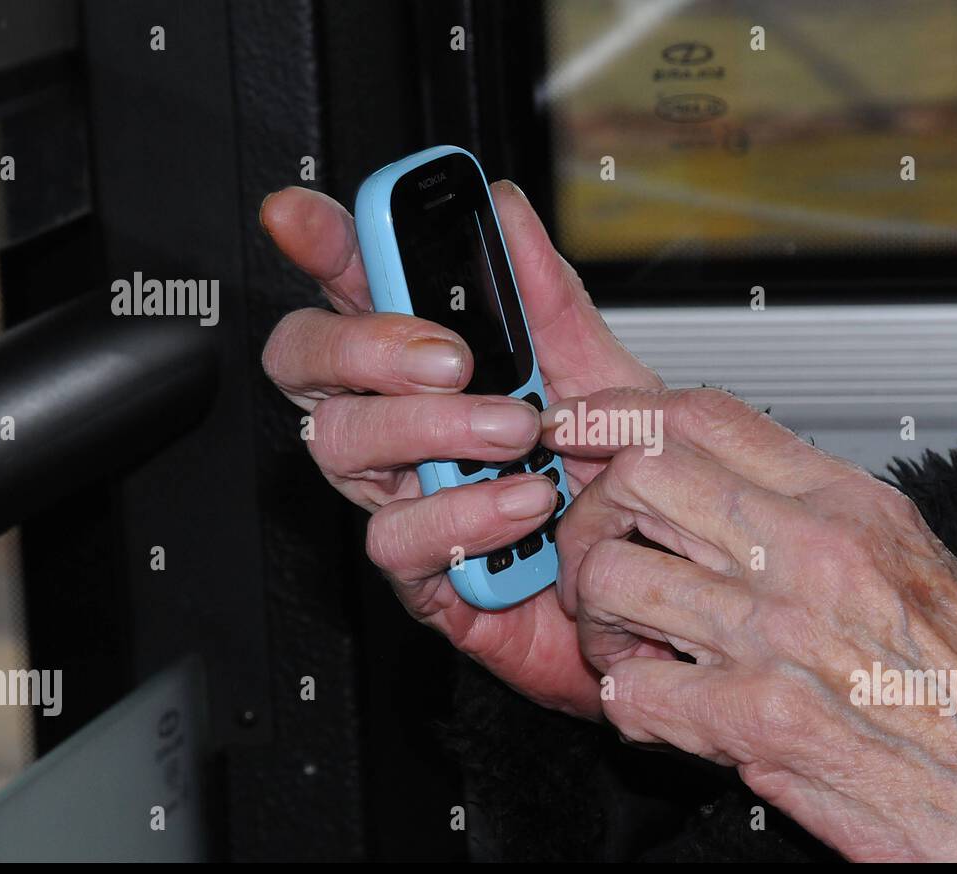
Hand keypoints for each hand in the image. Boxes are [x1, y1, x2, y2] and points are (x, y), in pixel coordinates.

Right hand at [260, 183, 661, 717]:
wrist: (658, 583)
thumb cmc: (616, 482)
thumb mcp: (600, 375)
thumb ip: (549, 298)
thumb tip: (506, 208)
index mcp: (434, 364)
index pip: (355, 290)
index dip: (319, 247)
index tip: (298, 216)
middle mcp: (403, 425)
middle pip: (307, 363)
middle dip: (363, 345)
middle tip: (448, 358)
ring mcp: (404, 496)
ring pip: (341, 445)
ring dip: (431, 429)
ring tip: (518, 433)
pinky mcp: (423, 572)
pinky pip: (397, 539)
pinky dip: (465, 513)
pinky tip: (525, 503)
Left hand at [547, 386, 956, 859]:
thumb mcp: (923, 563)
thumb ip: (827, 520)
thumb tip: (742, 492)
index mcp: (851, 507)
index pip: (705, 417)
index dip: (620, 412)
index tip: (577, 425)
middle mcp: (811, 555)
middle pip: (641, 480)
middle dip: (591, 517)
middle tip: (597, 557)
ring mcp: (779, 635)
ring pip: (615, 579)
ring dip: (599, 619)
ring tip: (627, 648)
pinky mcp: (759, 723)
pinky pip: (630, 693)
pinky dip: (626, 705)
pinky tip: (659, 710)